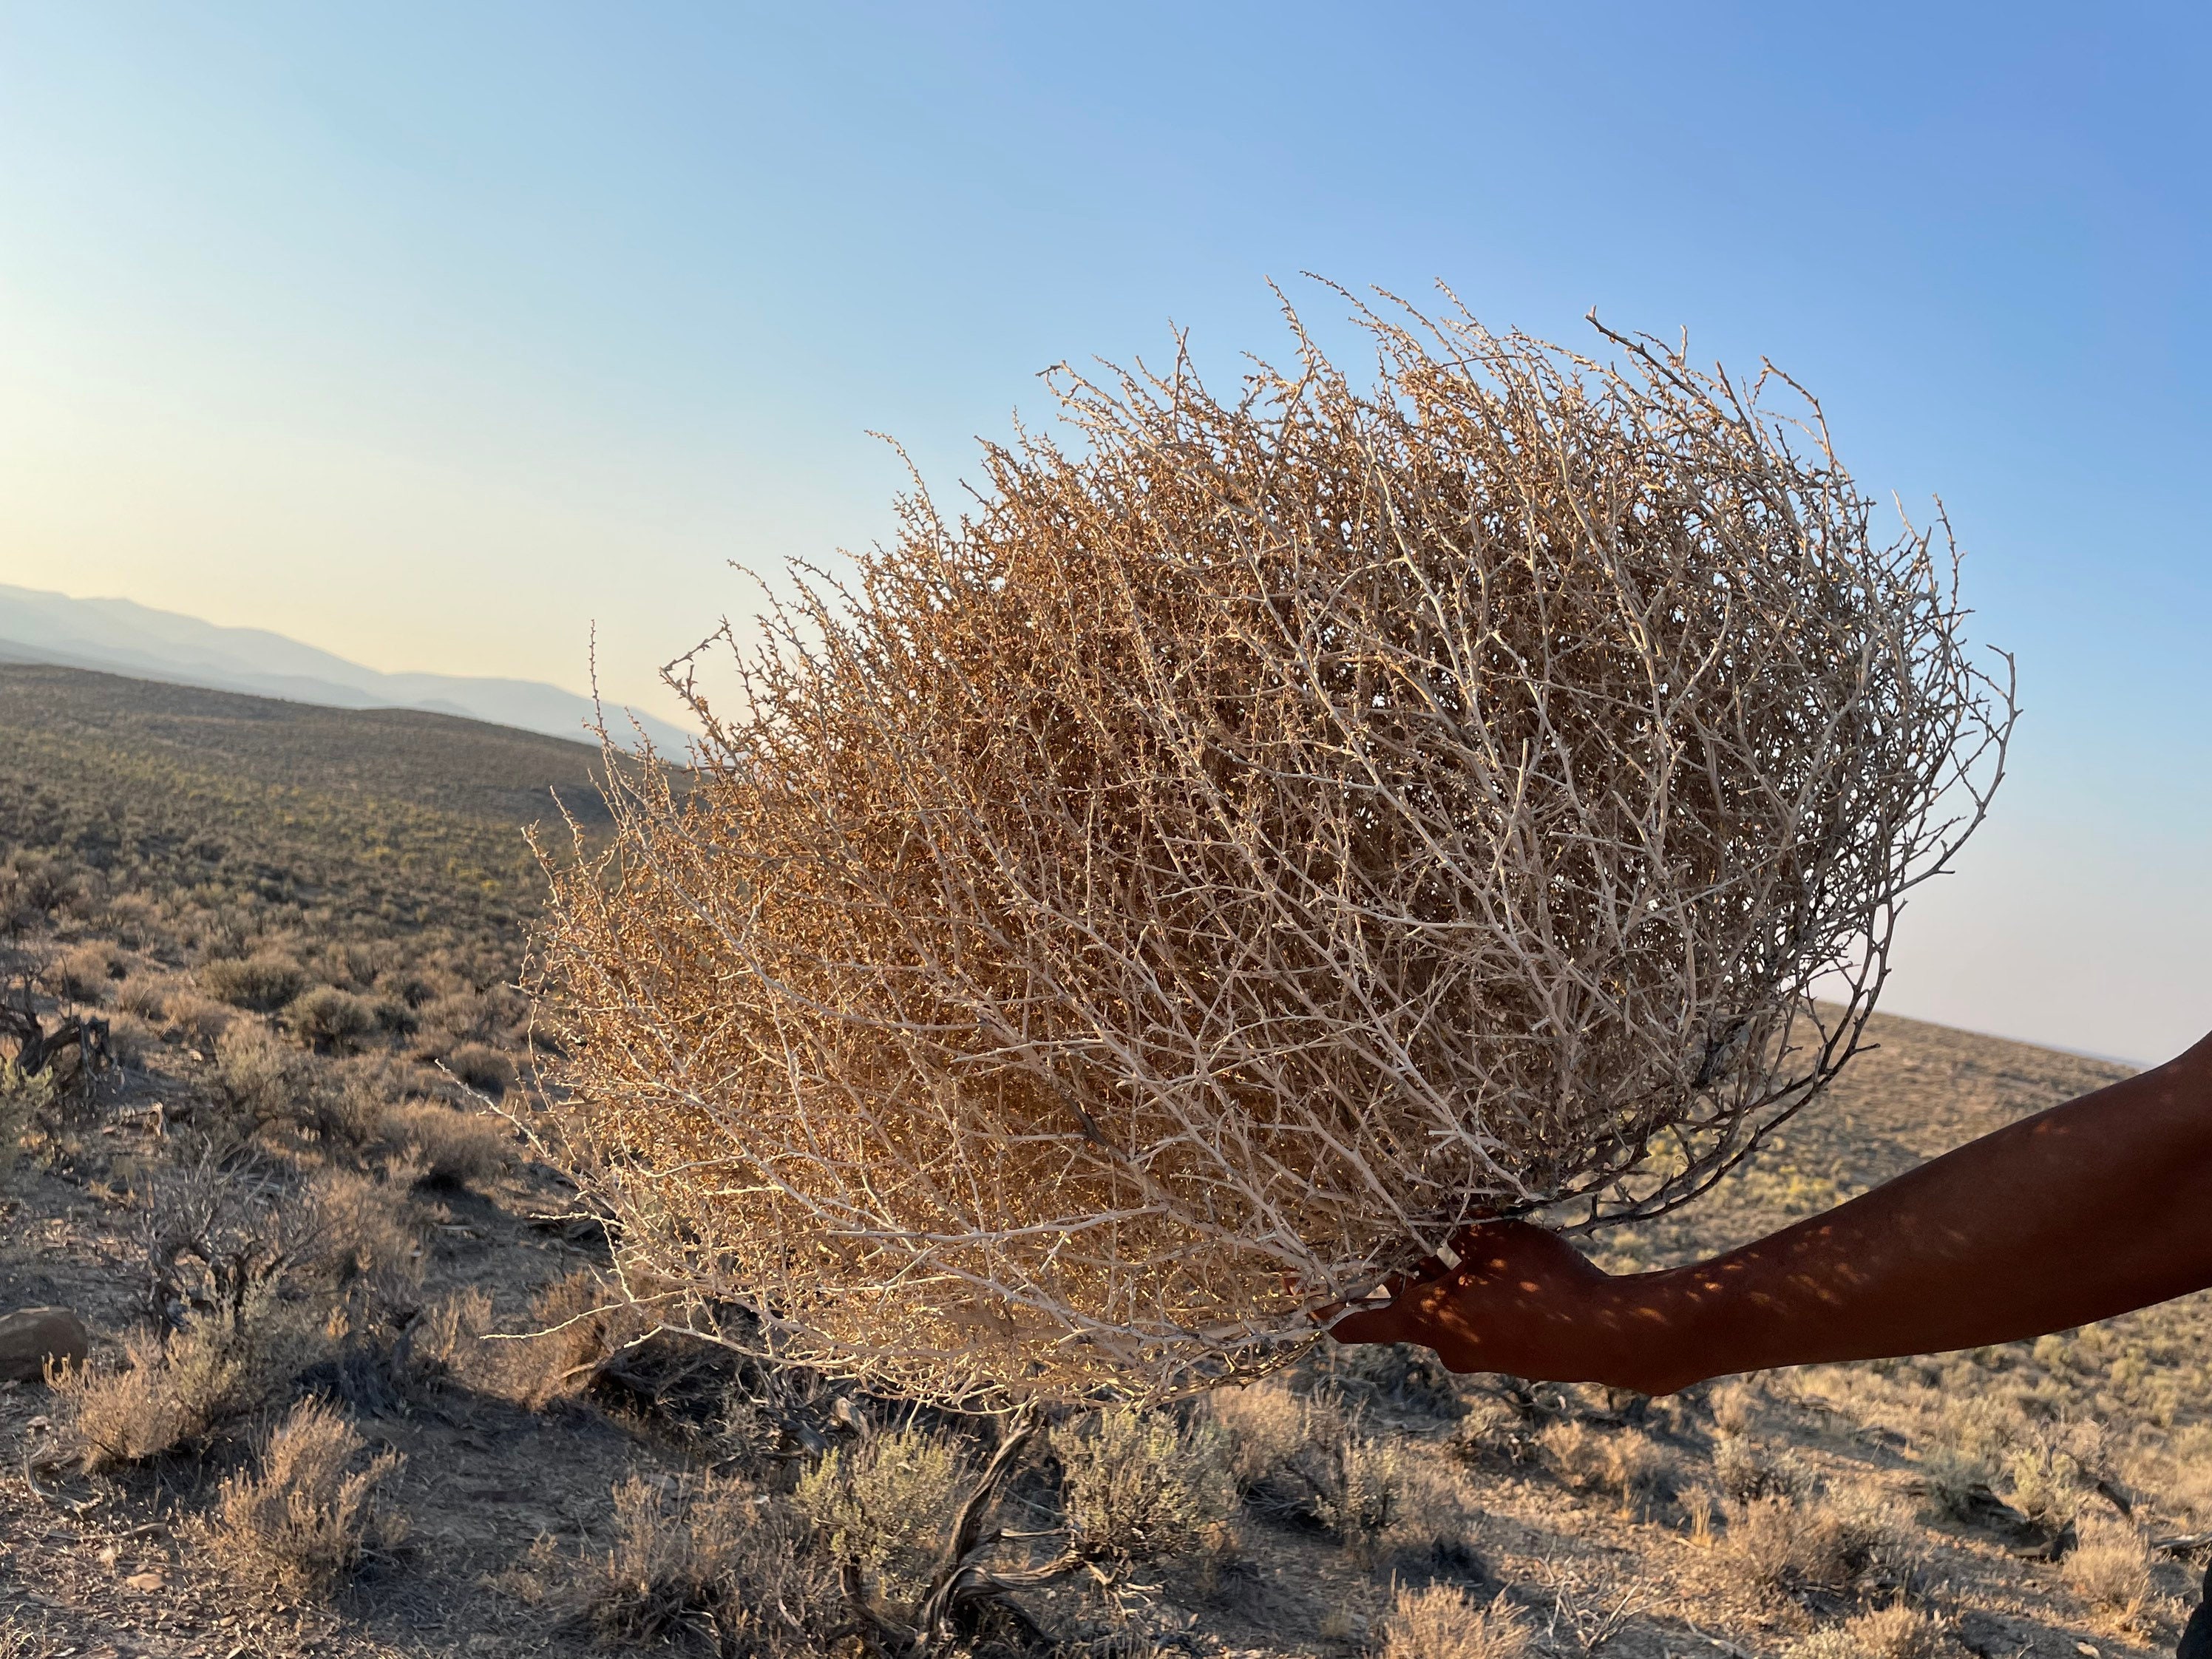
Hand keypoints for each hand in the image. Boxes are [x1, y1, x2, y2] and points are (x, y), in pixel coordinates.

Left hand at [1327, 1220, 1668, 1390]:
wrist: (1606, 1334)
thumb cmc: (1544, 1284)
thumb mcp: (1492, 1239)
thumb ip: (1455, 1226)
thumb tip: (1435, 1215)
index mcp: (1427, 1320)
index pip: (1357, 1319)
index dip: (1324, 1304)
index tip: (1295, 1288)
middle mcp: (1445, 1343)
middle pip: (1400, 1301)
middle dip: (1390, 1265)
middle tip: (1373, 1229)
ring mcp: (1477, 1351)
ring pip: (1440, 1302)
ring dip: (1435, 1270)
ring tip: (1439, 1225)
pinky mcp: (1506, 1348)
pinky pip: (1472, 1311)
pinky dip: (1467, 1283)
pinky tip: (1485, 1251)